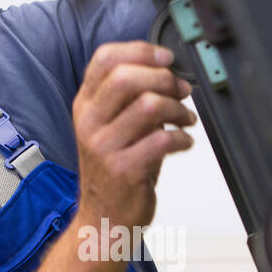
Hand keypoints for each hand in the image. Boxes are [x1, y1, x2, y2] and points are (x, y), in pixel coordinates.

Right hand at [70, 41, 195, 229]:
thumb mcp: (109, 129)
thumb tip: (165, 73)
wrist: (103, 220)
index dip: (141, 51)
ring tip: (186, 118)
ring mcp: (105, 147)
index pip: (104, 59)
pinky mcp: (124, 170)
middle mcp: (90, 123)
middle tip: (181, 90)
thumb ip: (127, 99)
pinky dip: (182, 138)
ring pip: (148, 105)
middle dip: (164, 78)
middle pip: (126, 77)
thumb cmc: (113, 172)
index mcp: (84, 106)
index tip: (166, 58)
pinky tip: (184, 142)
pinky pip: (162, 140)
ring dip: (178, 108)